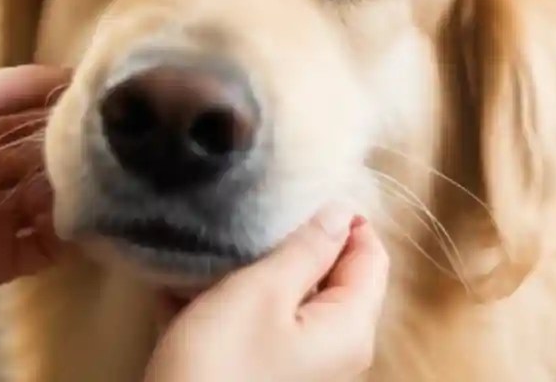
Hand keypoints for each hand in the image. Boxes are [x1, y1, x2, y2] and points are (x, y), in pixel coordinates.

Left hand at [0, 65, 70, 310]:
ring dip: (71, 194)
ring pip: (54, 205)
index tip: (102, 109)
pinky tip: (82, 219)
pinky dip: (69, 235)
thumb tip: (76, 75)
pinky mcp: (3, 263)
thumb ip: (19, 84)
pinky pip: (49, 249)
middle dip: (70, 157)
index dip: (65, 114)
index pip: (36, 119)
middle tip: (94, 153)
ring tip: (80, 185)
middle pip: (48, 163)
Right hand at [144, 208, 389, 381]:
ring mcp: (295, 363)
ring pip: (284, 295)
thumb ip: (307, 249)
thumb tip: (340, 213)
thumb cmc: (220, 363)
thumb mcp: (263, 292)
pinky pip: (250, 320)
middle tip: (251, 214)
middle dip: (290, 241)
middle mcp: (333, 349)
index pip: (371, 256)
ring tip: (214, 243)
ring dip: (249, 268)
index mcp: (349, 328)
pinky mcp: (258, 370)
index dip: (342, 218)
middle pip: (328, 275)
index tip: (297, 192)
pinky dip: (224, 298)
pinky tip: (184, 283)